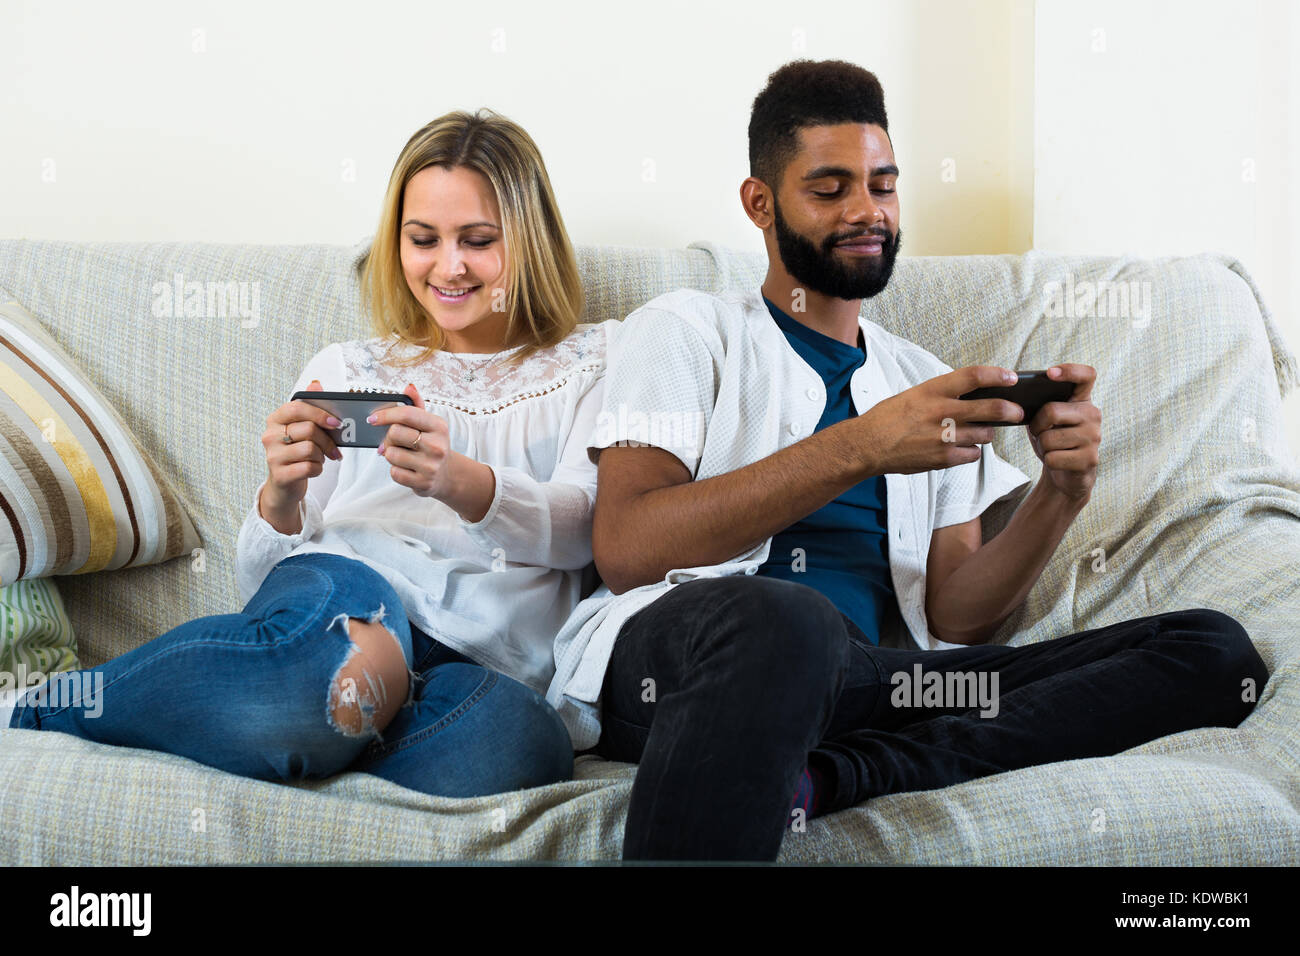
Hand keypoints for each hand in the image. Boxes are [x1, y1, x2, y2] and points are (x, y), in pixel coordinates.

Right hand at [261, 378, 341, 511]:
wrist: (285, 483)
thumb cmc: (297, 451)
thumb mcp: (302, 428)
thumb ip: (309, 407)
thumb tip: (315, 384)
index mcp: (275, 419)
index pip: (297, 407)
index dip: (320, 414)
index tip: (336, 423)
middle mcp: (269, 436)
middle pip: (308, 430)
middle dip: (327, 440)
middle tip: (334, 449)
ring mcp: (272, 456)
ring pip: (310, 449)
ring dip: (322, 456)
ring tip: (319, 458)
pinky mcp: (280, 475)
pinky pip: (309, 467)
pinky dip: (318, 469)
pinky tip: (314, 469)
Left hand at [371, 383, 456, 499]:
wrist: (446, 474)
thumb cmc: (432, 444)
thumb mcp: (429, 424)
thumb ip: (416, 405)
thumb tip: (408, 387)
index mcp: (439, 426)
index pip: (406, 414)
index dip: (385, 414)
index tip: (372, 419)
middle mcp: (437, 445)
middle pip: (394, 433)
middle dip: (388, 437)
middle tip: (393, 441)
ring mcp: (431, 466)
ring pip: (391, 454)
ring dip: (390, 455)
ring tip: (402, 456)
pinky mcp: (423, 482)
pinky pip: (394, 473)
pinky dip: (395, 470)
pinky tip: (405, 468)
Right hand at [856, 365, 1025, 475]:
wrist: (869, 445)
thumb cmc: (890, 418)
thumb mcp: (915, 395)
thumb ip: (943, 394)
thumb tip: (972, 395)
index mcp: (933, 390)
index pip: (974, 376)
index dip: (998, 375)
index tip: (1012, 378)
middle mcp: (942, 411)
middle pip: (991, 408)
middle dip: (1011, 411)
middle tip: (1018, 412)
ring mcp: (944, 437)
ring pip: (985, 434)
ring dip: (987, 433)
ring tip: (979, 431)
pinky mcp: (943, 458)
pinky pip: (973, 454)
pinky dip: (971, 451)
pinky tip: (960, 447)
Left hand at [1025, 364, 1099, 500]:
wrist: (1066, 472)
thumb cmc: (1053, 439)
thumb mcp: (1046, 419)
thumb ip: (1040, 405)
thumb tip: (1015, 401)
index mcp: (1083, 400)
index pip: (1086, 375)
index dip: (1069, 370)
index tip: (1049, 373)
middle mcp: (1093, 415)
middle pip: (1051, 411)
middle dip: (1037, 425)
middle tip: (1040, 432)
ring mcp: (1094, 437)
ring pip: (1049, 439)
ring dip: (1042, 446)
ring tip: (1052, 447)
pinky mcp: (1090, 459)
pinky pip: (1053, 458)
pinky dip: (1048, 461)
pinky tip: (1058, 461)